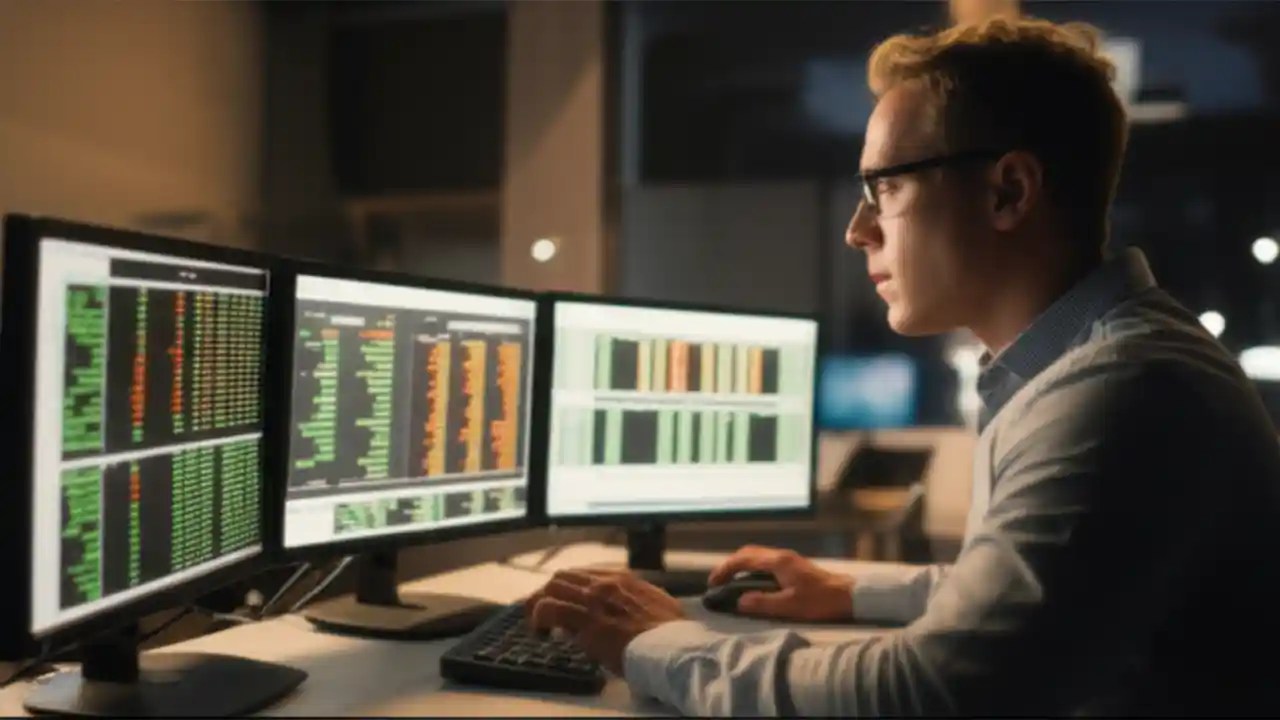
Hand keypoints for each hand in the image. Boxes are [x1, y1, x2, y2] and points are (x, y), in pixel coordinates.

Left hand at [524, 568, 685, 674]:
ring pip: (552, 587)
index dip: (571, 589)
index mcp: (623, 578)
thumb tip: (631, 606)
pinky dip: (539, 618)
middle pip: (564, 576)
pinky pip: (549, 609)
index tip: (569, 604)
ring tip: (539, 625)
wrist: (673, 646)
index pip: (585, 574)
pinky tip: (541, 633)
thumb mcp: (658, 604)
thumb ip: (640, 599)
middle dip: (550, 593)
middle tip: (546, 614)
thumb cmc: (672, 632)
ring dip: (540, 604)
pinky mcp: (585, 620)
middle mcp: (605, 582)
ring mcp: (594, 599)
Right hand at [708, 545, 854, 621]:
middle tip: (718, 581)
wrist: (848, 595)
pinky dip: (752, 567)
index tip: (713, 583)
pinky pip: (765, 561)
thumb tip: (740, 601)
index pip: (743, 559)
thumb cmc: (820, 601)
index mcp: (778, 562)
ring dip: (741, 565)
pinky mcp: (793, 566)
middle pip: (748, 552)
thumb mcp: (790, 606)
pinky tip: (752, 582)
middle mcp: (781, 556)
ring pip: (757, 555)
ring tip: (731, 582)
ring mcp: (788, 559)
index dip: (725, 569)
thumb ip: (763, 603)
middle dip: (730, 564)